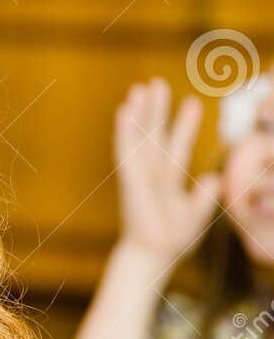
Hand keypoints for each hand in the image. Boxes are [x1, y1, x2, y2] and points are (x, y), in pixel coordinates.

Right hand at [113, 79, 219, 264]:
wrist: (155, 256)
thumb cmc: (173, 239)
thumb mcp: (196, 216)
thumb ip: (204, 197)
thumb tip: (215, 178)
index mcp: (168, 179)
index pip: (176, 145)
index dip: (184, 125)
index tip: (190, 102)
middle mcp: (152, 172)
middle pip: (154, 134)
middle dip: (156, 110)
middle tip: (155, 83)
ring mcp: (140, 174)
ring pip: (140, 137)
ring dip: (140, 114)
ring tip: (139, 89)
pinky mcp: (131, 179)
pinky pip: (127, 151)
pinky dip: (125, 131)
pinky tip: (124, 111)